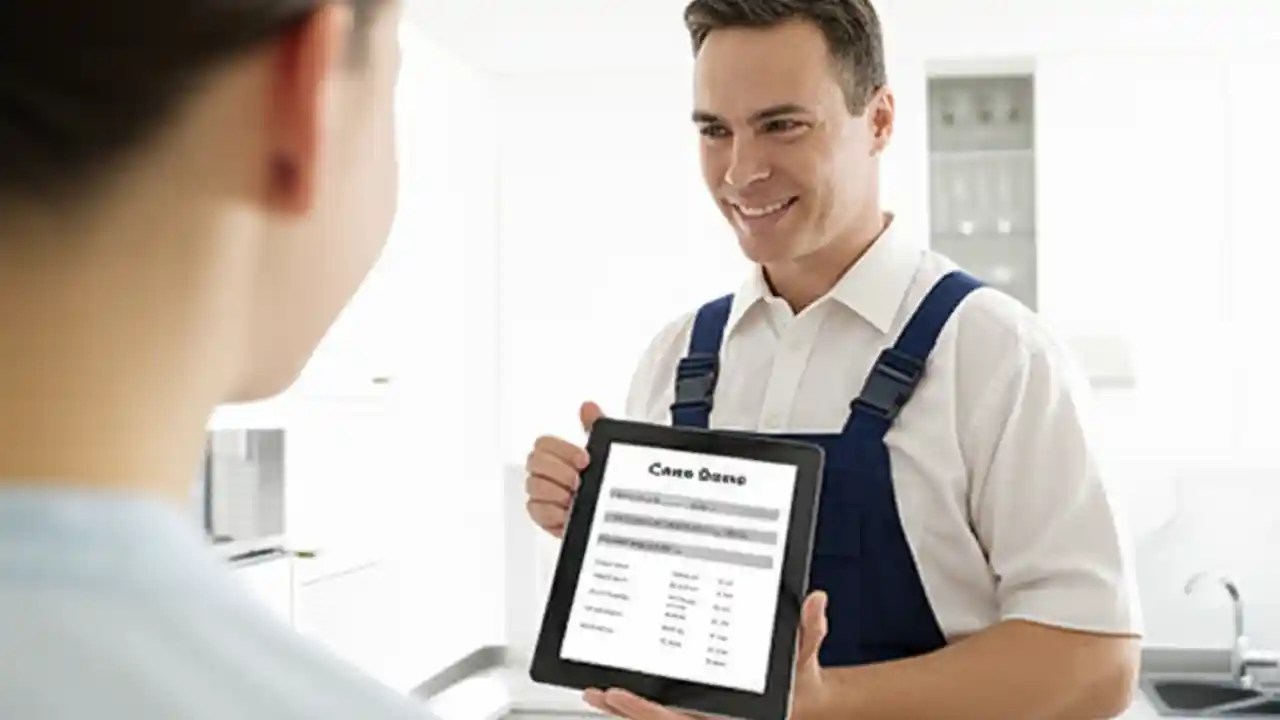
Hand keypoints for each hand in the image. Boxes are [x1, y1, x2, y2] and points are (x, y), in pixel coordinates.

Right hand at [525, 401, 604, 537]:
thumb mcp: (606, 452)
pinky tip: (567, 512)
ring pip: (534, 486)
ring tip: (575, 498)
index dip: (563, 450)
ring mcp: (543, 494)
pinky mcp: (542, 516)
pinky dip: (552, 513)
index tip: (584, 460)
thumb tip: (589, 407)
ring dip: (556, 492)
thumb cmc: (603, 483)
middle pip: (535, 462)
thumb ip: (596, 427)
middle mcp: (547, 472)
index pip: (544, 443)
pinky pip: (535, 510)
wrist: (609, 517)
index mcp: (559, 454)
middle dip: (560, 472)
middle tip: (579, 481)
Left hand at [583, 592, 829, 719]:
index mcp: (730, 715)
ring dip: (623, 710)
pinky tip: (616, 692)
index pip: (677, 719)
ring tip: (595, 692)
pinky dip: (637, 704)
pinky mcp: (693, 711)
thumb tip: (815, 602)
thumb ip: (809, 631)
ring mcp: (699, 716)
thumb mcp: (805, 657)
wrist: (802, 698)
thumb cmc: (797, 681)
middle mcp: (708, 719)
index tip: (619, 694)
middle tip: (598, 691)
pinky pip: (661, 712)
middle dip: (624, 711)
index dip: (645, 710)